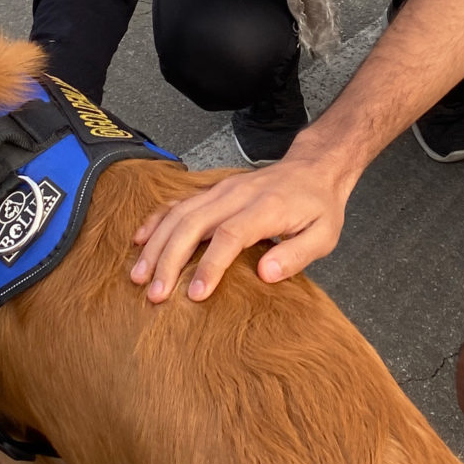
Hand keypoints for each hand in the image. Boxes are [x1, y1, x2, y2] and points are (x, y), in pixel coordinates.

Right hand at [132, 144, 354, 301]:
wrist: (312, 169)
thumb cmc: (318, 206)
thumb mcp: (324, 235)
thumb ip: (296, 256)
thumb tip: (265, 275)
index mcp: (266, 208)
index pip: (230, 236)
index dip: (210, 266)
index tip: (196, 294)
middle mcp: (237, 196)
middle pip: (193, 225)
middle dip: (169, 260)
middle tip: (156, 293)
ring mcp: (221, 191)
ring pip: (179, 215)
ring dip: (156, 245)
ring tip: (139, 275)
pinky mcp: (211, 191)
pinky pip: (177, 204)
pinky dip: (155, 221)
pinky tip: (139, 240)